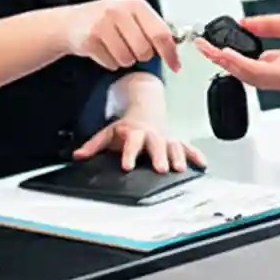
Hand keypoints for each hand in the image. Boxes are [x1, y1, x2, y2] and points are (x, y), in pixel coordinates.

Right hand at [58, 0, 180, 72]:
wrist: (71, 22)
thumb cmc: (107, 20)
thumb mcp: (131, 16)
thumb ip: (152, 29)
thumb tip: (174, 52)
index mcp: (136, 4)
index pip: (161, 33)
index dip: (170, 53)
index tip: (175, 65)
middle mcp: (120, 11)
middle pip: (144, 50)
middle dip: (140, 55)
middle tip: (130, 46)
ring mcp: (103, 24)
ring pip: (127, 59)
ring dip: (123, 59)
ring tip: (114, 46)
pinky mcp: (90, 39)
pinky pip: (111, 63)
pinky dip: (109, 62)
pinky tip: (102, 49)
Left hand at [72, 109, 205, 172]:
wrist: (145, 111)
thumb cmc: (126, 127)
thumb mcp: (108, 133)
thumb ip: (94, 145)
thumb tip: (78, 155)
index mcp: (134, 132)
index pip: (131, 143)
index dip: (129, 154)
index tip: (127, 166)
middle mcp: (152, 135)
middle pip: (156, 145)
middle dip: (159, 156)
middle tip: (160, 169)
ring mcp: (165, 137)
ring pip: (173, 145)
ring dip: (178, 156)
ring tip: (179, 168)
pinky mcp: (175, 141)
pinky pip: (187, 147)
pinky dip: (195, 155)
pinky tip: (201, 164)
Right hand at [196, 12, 279, 90]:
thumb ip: (268, 25)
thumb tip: (246, 22)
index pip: (250, 62)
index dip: (229, 53)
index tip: (213, 43)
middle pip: (242, 70)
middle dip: (220, 58)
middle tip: (202, 46)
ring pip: (244, 73)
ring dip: (223, 60)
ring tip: (207, 49)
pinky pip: (254, 72)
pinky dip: (237, 63)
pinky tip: (224, 53)